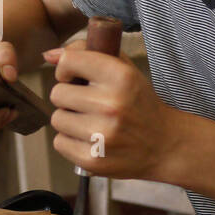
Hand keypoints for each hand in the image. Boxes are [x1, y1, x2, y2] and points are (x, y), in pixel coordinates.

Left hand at [44, 40, 185, 181]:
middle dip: (69, 97)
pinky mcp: (92, 159)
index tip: (75, 76)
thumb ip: (88, 54)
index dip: (67, 68)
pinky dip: (71, 141)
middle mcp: (111, 105)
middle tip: (88, 103)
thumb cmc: (140, 104)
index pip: (69, 61)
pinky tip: (91, 139)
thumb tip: (48, 55)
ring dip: (69, 120)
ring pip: (57, 118)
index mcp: (120, 77)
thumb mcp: (125, 70)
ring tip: (91, 122)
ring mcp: (101, 135)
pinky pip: (59, 142)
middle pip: (57, 93)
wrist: (166, 145)